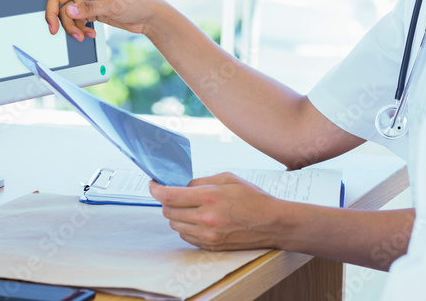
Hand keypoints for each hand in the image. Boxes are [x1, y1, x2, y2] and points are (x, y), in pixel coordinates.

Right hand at [24, 0, 152, 40]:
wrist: (146, 17)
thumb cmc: (135, 2)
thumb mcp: (113, 5)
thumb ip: (89, 8)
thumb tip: (68, 12)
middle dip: (54, 15)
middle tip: (54, 30)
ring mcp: (84, 1)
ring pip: (64, 14)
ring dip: (70, 28)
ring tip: (83, 36)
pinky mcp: (89, 13)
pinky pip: (74, 22)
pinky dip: (79, 30)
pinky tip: (90, 34)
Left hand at [149, 173, 284, 250]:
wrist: (273, 223)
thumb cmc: (253, 198)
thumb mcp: (228, 179)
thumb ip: (201, 181)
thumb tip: (182, 186)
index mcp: (209, 197)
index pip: (169, 195)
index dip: (156, 189)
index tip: (153, 184)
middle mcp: (206, 218)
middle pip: (168, 211)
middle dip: (167, 201)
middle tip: (175, 194)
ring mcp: (208, 235)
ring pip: (175, 225)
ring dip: (177, 214)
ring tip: (191, 207)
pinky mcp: (211, 246)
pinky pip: (186, 236)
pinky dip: (186, 226)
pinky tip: (198, 219)